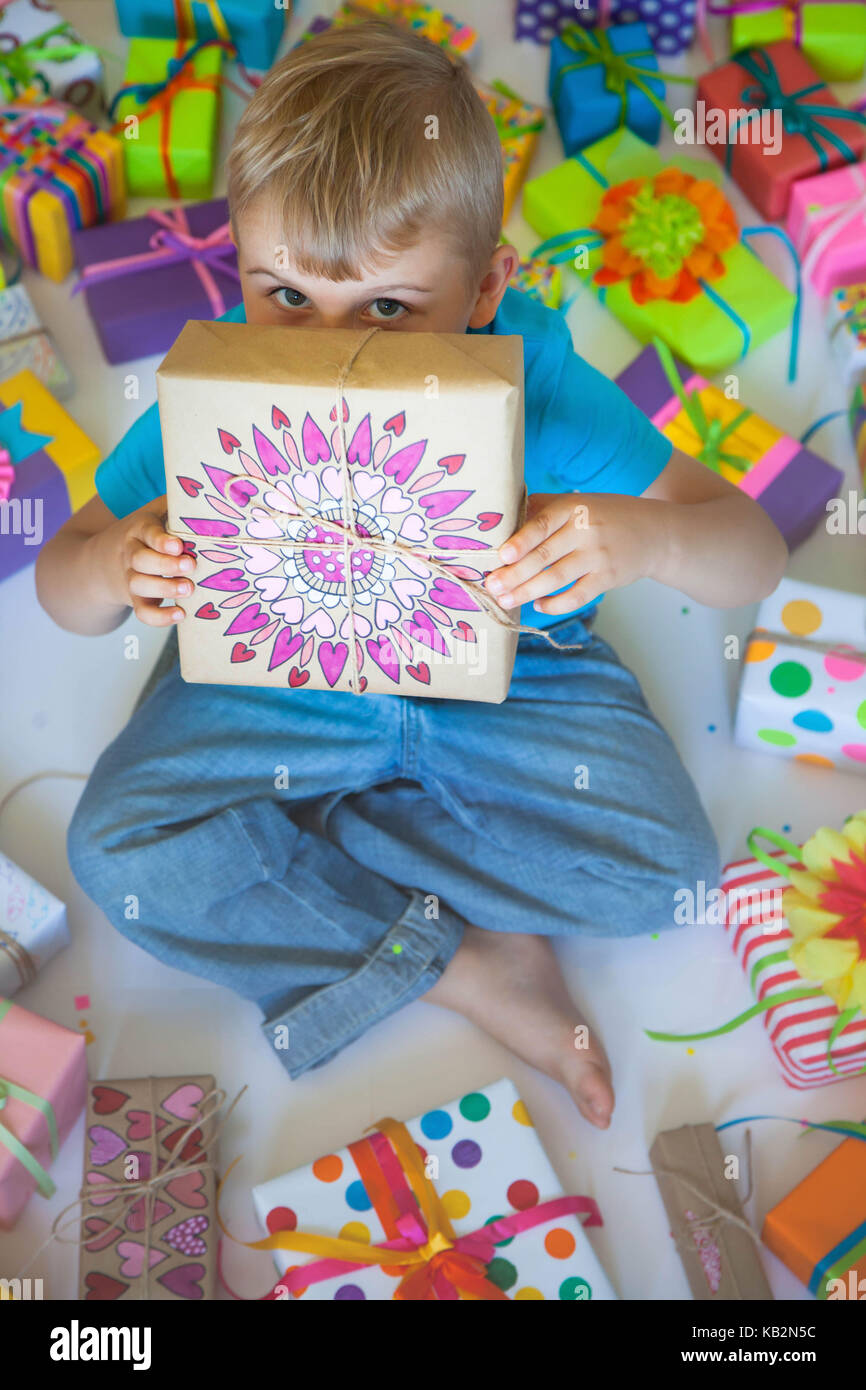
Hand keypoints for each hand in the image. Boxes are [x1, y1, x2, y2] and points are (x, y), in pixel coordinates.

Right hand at [109, 494, 195, 626]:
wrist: (100, 563)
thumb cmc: (142, 535)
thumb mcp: (152, 513)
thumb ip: (174, 504)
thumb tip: (208, 487)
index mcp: (139, 530)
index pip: (146, 533)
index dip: (160, 540)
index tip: (178, 545)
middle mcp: (131, 554)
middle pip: (141, 560)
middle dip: (166, 565)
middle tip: (191, 566)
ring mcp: (131, 579)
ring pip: (141, 585)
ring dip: (165, 589)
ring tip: (189, 589)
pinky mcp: (136, 600)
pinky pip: (143, 613)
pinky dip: (160, 618)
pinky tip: (181, 615)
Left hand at [485, 492, 660, 615]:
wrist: (655, 533)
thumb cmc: (603, 516)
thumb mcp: (577, 502)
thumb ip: (542, 508)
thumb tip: (500, 520)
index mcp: (573, 507)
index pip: (542, 523)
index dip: (521, 541)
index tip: (500, 556)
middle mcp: (585, 530)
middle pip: (544, 555)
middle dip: (514, 574)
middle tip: (491, 586)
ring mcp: (598, 556)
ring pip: (557, 578)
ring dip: (527, 592)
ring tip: (505, 600)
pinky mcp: (608, 578)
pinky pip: (577, 596)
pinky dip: (556, 604)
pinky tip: (538, 606)